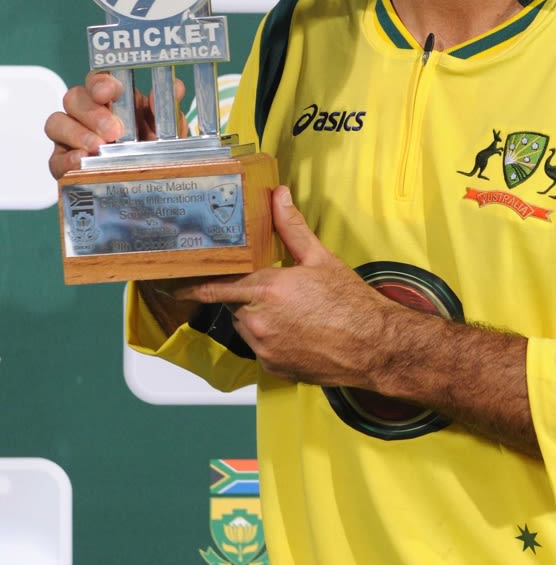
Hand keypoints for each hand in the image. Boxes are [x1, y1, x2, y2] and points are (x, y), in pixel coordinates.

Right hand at [44, 70, 184, 178]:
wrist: (150, 183)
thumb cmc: (154, 150)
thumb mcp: (168, 130)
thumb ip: (170, 110)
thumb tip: (175, 88)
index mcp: (111, 100)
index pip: (96, 80)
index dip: (99, 82)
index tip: (110, 91)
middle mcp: (86, 114)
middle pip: (74, 97)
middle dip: (92, 111)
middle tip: (113, 130)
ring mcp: (71, 137)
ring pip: (57, 122)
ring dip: (77, 133)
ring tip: (99, 146)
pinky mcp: (63, 163)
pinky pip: (55, 158)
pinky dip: (68, 158)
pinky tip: (83, 160)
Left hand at [178, 186, 391, 384]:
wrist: (374, 347)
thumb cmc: (351, 304)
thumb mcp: (321, 259)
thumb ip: (292, 228)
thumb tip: (278, 196)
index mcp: (265, 289)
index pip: (214, 286)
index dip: (191, 283)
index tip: (172, 280)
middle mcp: (258, 321)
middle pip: (233, 304)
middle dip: (245, 295)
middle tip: (269, 290)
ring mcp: (264, 348)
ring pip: (246, 327)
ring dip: (257, 316)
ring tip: (291, 310)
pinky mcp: (274, 368)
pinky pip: (261, 348)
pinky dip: (271, 338)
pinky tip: (298, 330)